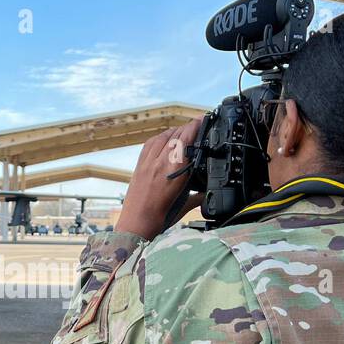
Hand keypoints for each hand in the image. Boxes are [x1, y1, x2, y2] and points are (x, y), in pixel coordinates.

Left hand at [115, 117, 204, 239]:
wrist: (136, 224)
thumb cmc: (160, 218)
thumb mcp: (185, 205)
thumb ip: (198, 196)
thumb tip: (207, 193)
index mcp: (176, 169)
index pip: (188, 138)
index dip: (196, 125)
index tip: (203, 120)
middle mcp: (161, 161)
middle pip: (177, 134)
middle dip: (188, 127)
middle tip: (197, 124)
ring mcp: (148, 162)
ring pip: (163, 136)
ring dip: (174, 131)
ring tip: (182, 130)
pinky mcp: (139, 165)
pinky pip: (150, 144)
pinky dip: (160, 138)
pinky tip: (164, 138)